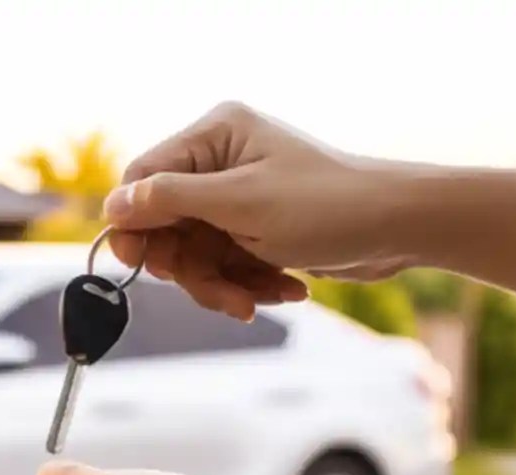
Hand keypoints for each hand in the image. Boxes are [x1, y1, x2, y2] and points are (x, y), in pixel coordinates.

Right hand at [103, 101, 415, 320]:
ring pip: (196, 253)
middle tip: (222, 295)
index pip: (145, 179)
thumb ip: (170, 202)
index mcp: (214, 134)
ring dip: (225, 284)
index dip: (135, 225)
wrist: (402, 229)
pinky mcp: (256, 226)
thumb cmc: (329, 207)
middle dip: (193, 268)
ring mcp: (238, 195)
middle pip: (168, 225)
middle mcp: (221, 159)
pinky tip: (285, 288)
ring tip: (259, 299)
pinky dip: (249, 282)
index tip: (136, 263)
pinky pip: (226, 263)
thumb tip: (112, 206)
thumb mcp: (240, 205)